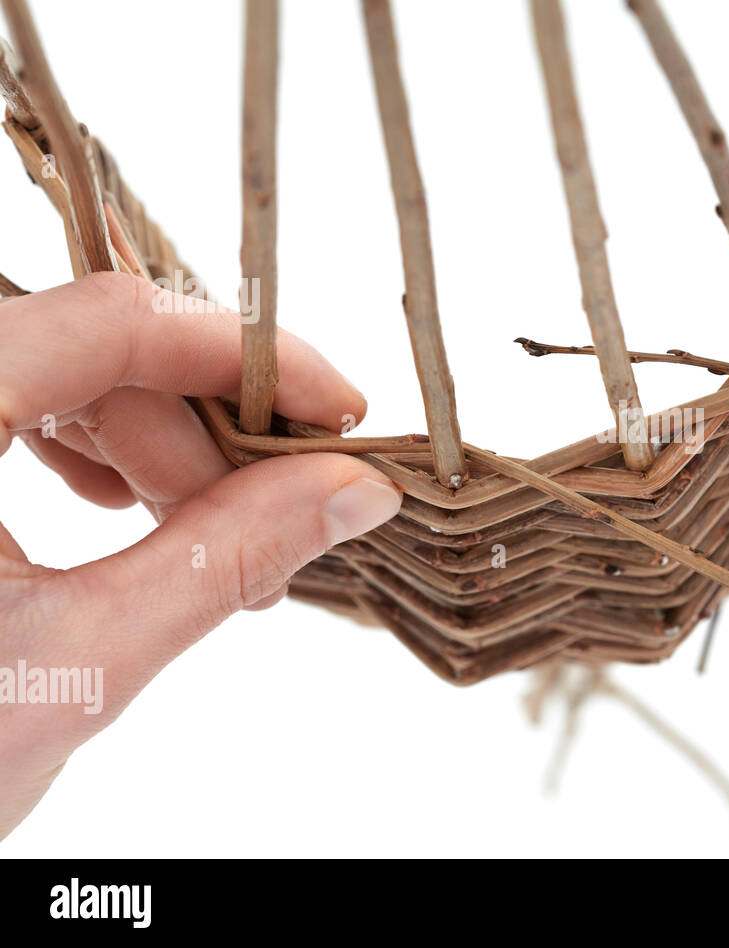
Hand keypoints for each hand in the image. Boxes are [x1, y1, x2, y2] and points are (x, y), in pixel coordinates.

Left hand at [0, 272, 401, 839]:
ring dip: (156, 453)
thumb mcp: (80, 662)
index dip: (248, 355)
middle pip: (93, 353)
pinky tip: (121, 509)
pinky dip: (91, 453)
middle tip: (272, 533)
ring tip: (202, 543)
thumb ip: (226, 557)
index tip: (338, 414)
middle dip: (203, 442)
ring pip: (62, 378)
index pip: (112, 321)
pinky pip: (17, 405)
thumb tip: (355, 491)